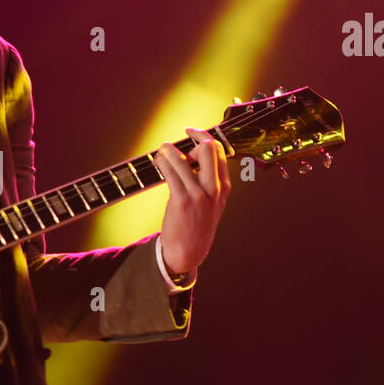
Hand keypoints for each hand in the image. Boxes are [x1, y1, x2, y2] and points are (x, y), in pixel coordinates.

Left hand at [153, 127, 230, 273]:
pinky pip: (171, 173)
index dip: (204, 138)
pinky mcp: (182, 201)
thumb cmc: (196, 224)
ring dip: (170, 150)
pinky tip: (158, 162)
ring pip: (185, 159)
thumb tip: (192, 156)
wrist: (189, 251)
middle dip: (193, 138)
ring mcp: (199, 195)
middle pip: (208, 149)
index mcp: (224, 187)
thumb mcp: (211, 201)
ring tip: (162, 151)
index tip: (192, 133)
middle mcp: (215, 189)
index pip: (220, 151)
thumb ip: (207, 179)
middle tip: (178, 141)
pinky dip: (163, 162)